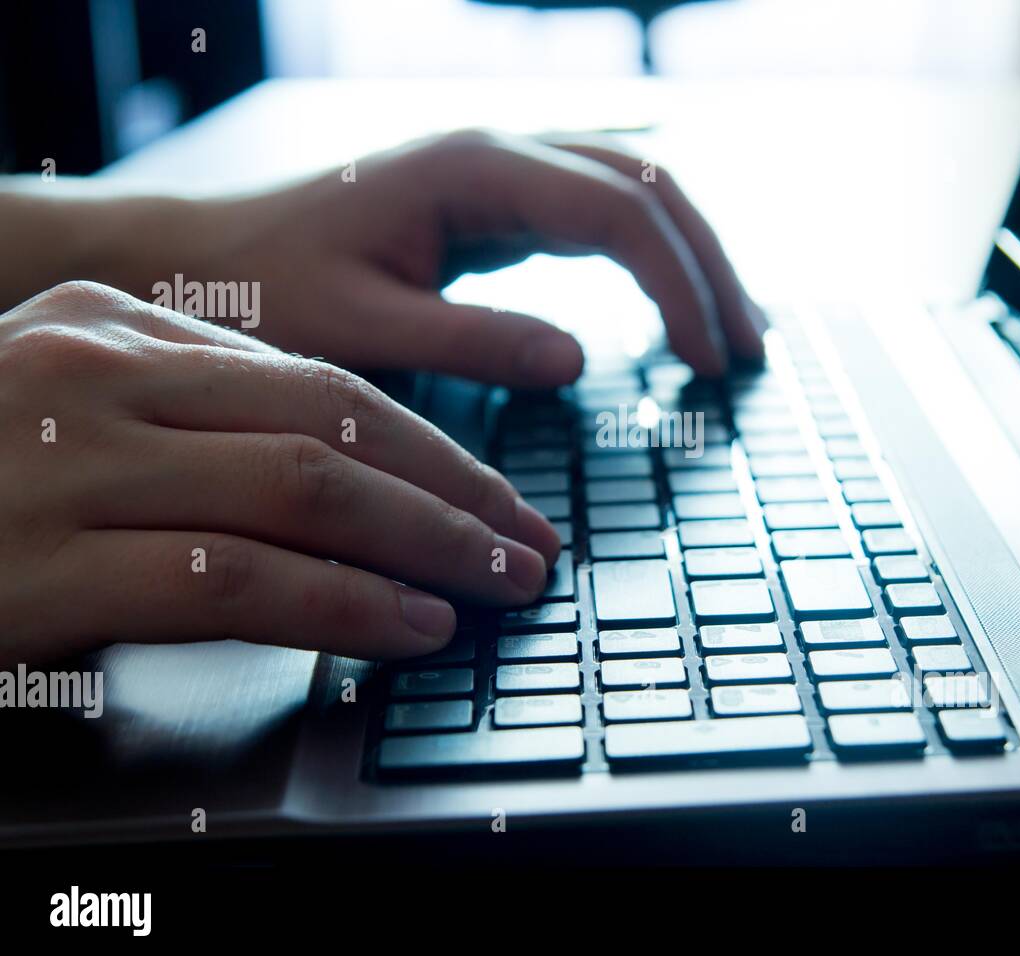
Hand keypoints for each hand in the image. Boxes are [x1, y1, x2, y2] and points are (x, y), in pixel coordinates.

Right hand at [0, 281, 560, 668]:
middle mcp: (94, 376)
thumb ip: (192, 426)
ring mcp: (63, 465)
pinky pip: (236, 581)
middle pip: (336, 429)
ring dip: (425, 547)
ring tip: (496, 586)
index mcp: (112, 331)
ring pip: (305, 494)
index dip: (434, 450)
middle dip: (456, 493)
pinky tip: (408, 628)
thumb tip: (346, 479)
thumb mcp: (73, 422)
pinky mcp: (40, 566)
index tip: (500, 499)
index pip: (322, 387)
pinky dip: (343, 608)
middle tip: (528, 542)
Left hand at [194, 129, 766, 382]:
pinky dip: (652, 260)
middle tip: (746, 351)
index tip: (709, 361)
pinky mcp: (498, 207)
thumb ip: (471, 338)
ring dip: (693, 257)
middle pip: (649, 187)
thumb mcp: (363, 325)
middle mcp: (501, 154)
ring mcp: (503, 175)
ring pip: (636, 193)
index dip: (679, 286)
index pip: (618, 213)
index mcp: (475, 171)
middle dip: (709, 267)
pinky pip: (602, 218)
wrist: (208, 256)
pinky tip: (675, 305)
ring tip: (736, 331)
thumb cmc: (268, 286)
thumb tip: (579, 358)